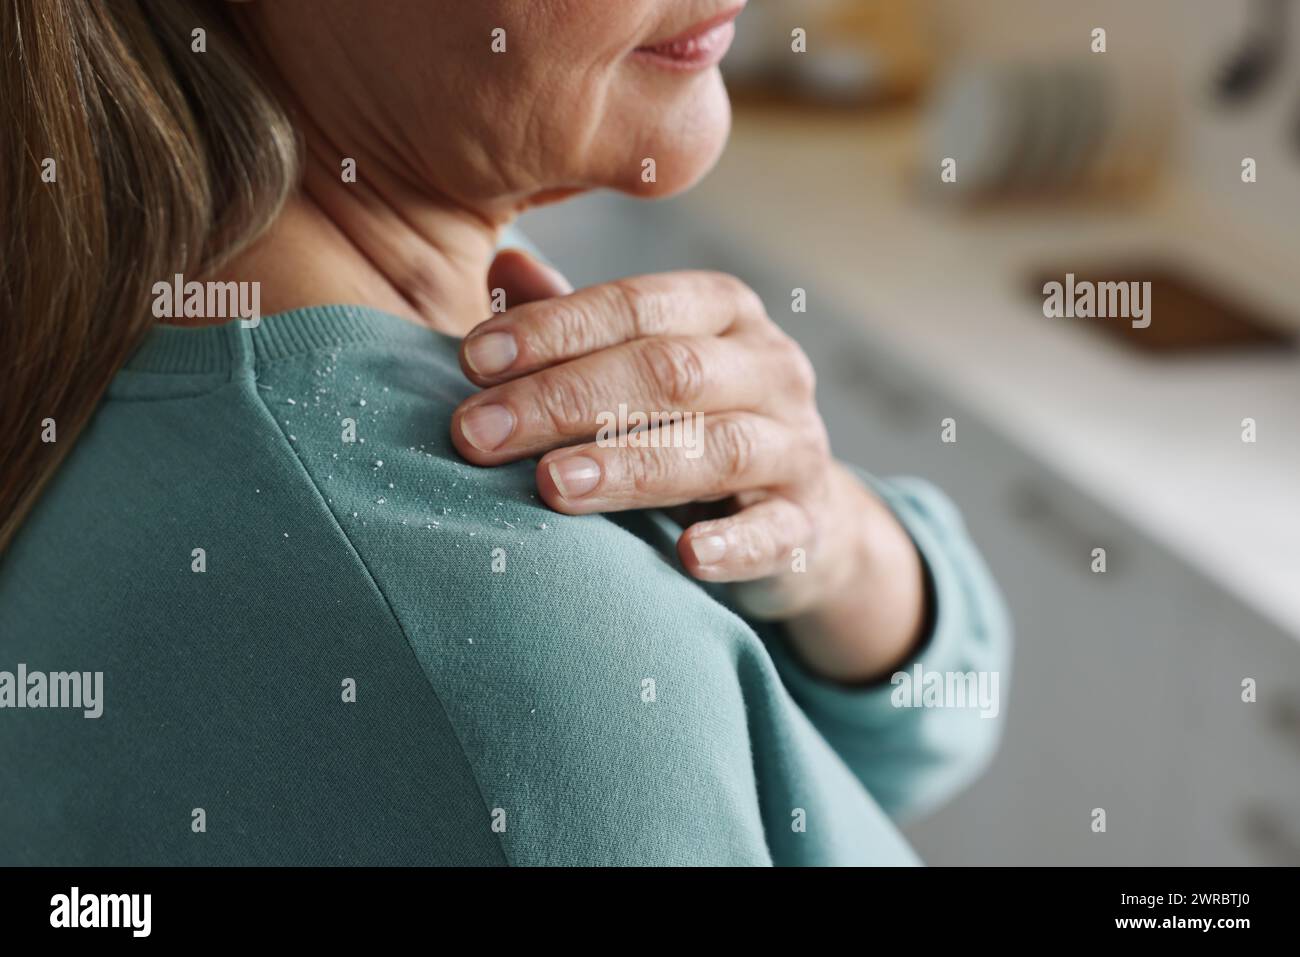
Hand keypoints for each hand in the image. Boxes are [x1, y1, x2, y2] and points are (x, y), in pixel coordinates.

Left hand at [451, 250, 926, 681]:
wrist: (791, 514)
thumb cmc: (689, 424)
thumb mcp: (637, 362)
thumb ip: (576, 325)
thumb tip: (505, 267)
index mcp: (723, 312)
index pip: (635, 306)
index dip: (553, 330)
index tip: (472, 362)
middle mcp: (770, 368)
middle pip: (669, 372)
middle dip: (565, 400)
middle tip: (477, 434)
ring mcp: (796, 446)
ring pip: (718, 447)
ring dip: (630, 465)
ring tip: (552, 486)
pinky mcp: (806, 523)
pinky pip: (774, 532)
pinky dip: (732, 545)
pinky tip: (686, 555)